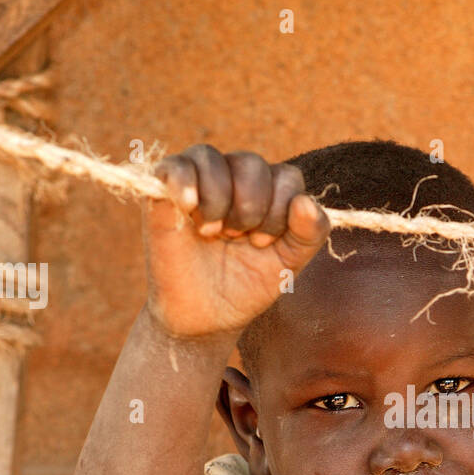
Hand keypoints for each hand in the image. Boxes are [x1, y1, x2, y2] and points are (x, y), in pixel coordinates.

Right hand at [142, 146, 330, 336]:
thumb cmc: (247, 285)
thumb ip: (310, 234)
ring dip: (217, 198)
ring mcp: (198, 181)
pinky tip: (189, 208)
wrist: (205, 317)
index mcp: (270, 192)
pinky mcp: (163, 192)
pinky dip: (182, 182)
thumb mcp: (289, 264)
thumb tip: (305, 202)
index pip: (287, 177)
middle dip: (249, 208)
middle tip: (236, 239)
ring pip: (210, 157)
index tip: (262, 243)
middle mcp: (235, 178)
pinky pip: (173, 166)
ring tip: (211, 232)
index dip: (279, 211)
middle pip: (251, 163)